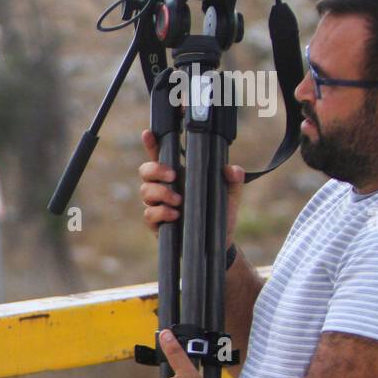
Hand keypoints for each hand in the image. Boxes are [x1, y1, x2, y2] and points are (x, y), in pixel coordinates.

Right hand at [140, 130, 244, 246]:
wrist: (215, 243)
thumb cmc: (218, 214)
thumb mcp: (230, 196)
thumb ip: (232, 180)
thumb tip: (232, 169)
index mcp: (177, 175)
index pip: (160, 156)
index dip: (151, 144)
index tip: (148, 134)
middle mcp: (163, 187)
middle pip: (145, 171)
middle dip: (156, 170)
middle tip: (173, 174)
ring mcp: (156, 205)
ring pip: (145, 191)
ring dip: (161, 193)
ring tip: (179, 201)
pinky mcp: (155, 223)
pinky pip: (149, 213)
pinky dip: (161, 212)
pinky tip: (175, 215)